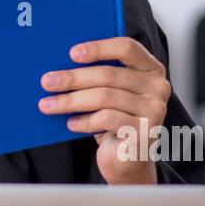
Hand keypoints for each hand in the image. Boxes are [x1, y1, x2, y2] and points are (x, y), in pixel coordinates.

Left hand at [38, 36, 171, 184]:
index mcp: (150, 68)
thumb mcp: (108, 92)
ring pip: (105, 97)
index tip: (71, 53)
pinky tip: (70, 124)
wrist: (127, 158)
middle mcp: (158, 86)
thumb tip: (60, 65)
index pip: (126, 48)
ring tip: (48, 105)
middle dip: (73, 78)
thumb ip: (96, 75)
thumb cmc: (114, 118)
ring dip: (71, 101)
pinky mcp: (146, 132)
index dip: (99, 48)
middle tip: (47, 82)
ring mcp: (155, 110)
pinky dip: (85, 120)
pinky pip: (108, 119)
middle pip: (109, 75)